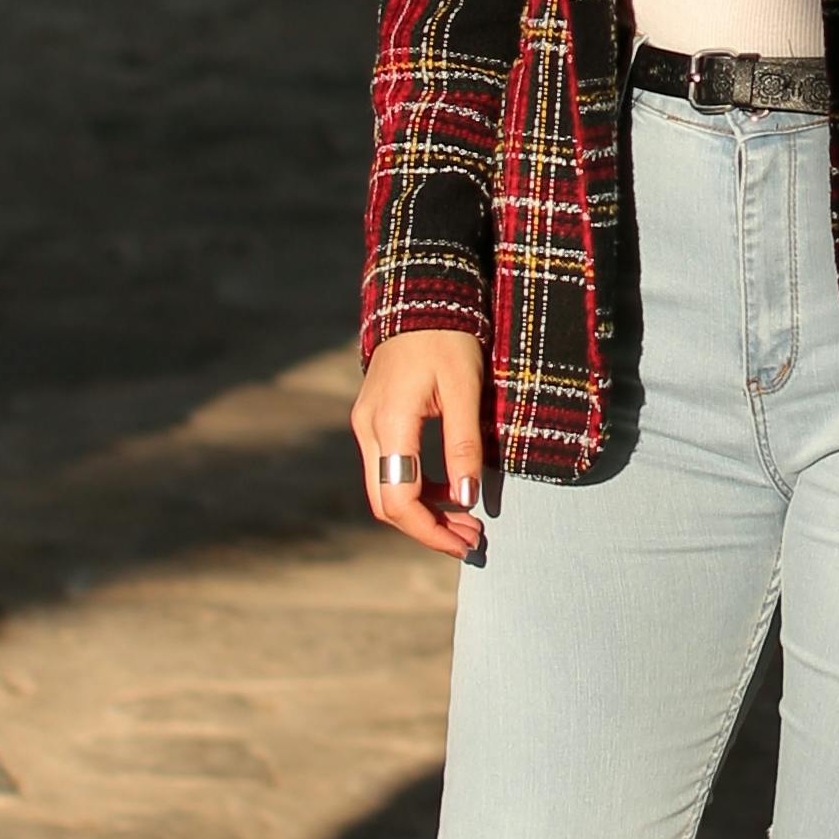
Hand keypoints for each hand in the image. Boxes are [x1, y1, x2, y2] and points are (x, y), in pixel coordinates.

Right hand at [351, 325, 488, 558]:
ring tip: (466, 521)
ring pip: (386, 489)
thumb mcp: (465, 389)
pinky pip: (389, 468)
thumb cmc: (448, 337)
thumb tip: (466, 499)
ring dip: (423, 511)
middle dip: (427, 529)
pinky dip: (417, 488)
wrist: (421, 296)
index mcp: (389, 423)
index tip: (466, 542)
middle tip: (471, 539)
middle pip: (387, 503)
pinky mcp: (374, 420)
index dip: (430, 531)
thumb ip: (464, 445)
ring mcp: (367, 424)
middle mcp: (368, 428)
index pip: (400, 500)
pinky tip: (449, 491)